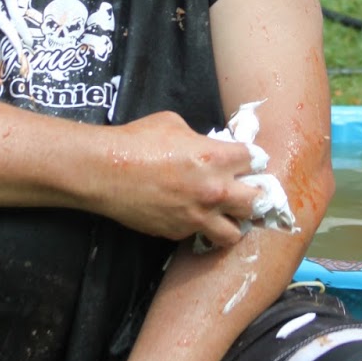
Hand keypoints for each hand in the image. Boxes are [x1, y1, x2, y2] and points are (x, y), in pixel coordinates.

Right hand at [89, 112, 260, 243]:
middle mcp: (214, 190)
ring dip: (233, 222)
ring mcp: (197, 216)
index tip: (246, 161)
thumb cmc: (138, 140)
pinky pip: (200, 235)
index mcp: (216, 158)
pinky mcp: (178, 232)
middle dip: (253, 194)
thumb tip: (207, 147)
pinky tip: (191, 215)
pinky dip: (201, 228)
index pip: (255, 160)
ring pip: (234, 233)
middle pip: (255, 201)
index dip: (251, 159)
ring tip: (224, 214)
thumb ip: (201, 139)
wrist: (106, 170)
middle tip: (244, 190)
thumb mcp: (176, 125)